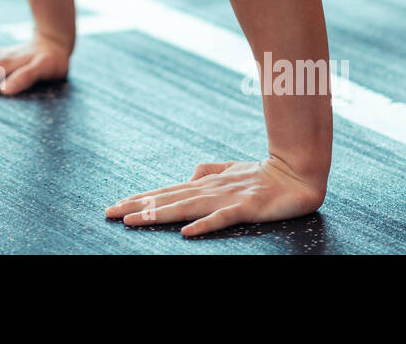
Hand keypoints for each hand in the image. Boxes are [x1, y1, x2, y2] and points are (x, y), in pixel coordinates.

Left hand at [105, 156, 325, 236]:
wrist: (297, 173)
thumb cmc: (263, 174)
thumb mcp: (230, 171)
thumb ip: (208, 171)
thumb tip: (187, 176)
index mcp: (204, 183)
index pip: (165, 192)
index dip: (139, 199)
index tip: (114, 207)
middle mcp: (209, 189)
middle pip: (167, 198)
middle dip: (137, 206)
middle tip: (109, 214)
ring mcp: (227, 198)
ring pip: (186, 207)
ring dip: (159, 214)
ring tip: (134, 221)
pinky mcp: (246, 208)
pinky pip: (222, 219)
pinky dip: (204, 225)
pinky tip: (186, 234)